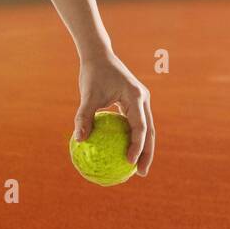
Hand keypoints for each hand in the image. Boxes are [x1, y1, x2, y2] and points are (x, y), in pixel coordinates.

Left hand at [73, 53, 153, 176]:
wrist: (99, 54)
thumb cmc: (92, 73)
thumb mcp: (87, 95)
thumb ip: (84, 117)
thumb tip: (79, 140)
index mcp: (135, 96)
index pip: (139, 126)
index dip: (137, 146)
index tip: (129, 162)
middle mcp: (143, 98)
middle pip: (150, 131)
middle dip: (147, 154)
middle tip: (140, 173)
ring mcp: (142, 100)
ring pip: (147, 129)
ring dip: (144, 148)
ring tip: (137, 168)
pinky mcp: (136, 101)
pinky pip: (137, 123)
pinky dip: (135, 138)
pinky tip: (125, 152)